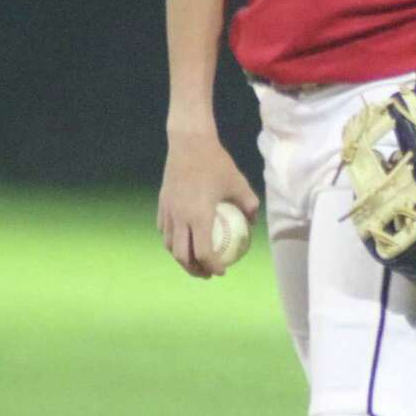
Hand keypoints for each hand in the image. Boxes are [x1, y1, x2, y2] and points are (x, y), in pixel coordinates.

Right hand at [157, 131, 259, 279]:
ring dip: (181, 257)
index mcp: (199, 216)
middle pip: (182, 256)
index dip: (212, 266)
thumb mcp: (238, 182)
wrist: (189, 142)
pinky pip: (164, 229)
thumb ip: (249, 204)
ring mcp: (168, 211)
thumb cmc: (216, 162)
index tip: (222, 271)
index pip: (203, 253)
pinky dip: (173, 240)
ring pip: (170, 245)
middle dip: (194, 269)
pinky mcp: (162, 203)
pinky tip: (183, 238)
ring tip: (193, 260)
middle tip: (207, 273)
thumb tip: (253, 222)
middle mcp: (180, 217)